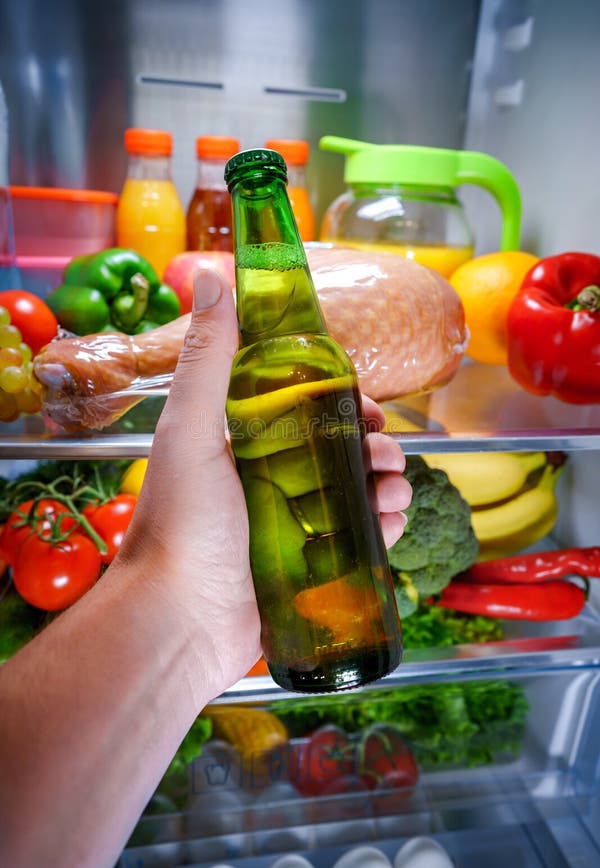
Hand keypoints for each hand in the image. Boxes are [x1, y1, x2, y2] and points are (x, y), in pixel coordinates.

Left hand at [118, 270, 411, 698]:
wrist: (180, 623)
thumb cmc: (180, 526)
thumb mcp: (192, 431)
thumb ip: (208, 358)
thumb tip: (211, 276)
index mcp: (245, 441)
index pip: (306, 406)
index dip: (342, 400)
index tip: (362, 405)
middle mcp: (271, 477)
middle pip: (341, 447)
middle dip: (375, 443)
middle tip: (385, 453)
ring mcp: (293, 523)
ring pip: (358, 489)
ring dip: (388, 481)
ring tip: (393, 489)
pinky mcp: (311, 564)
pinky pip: (360, 535)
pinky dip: (383, 525)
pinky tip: (390, 523)